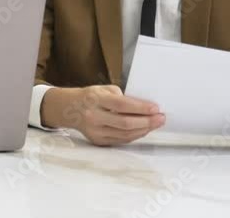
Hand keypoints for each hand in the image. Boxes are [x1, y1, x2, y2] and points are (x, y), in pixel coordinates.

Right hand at [43, 85, 165, 145]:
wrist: (69, 109)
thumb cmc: (90, 97)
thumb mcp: (103, 89)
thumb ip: (122, 97)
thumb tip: (144, 108)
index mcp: (95, 99)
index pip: (121, 105)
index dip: (141, 107)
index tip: (155, 108)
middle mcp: (93, 116)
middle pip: (125, 123)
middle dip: (147, 121)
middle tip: (160, 118)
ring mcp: (95, 131)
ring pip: (125, 134)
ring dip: (144, 130)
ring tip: (155, 124)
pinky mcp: (98, 140)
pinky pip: (121, 140)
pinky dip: (134, 135)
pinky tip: (142, 130)